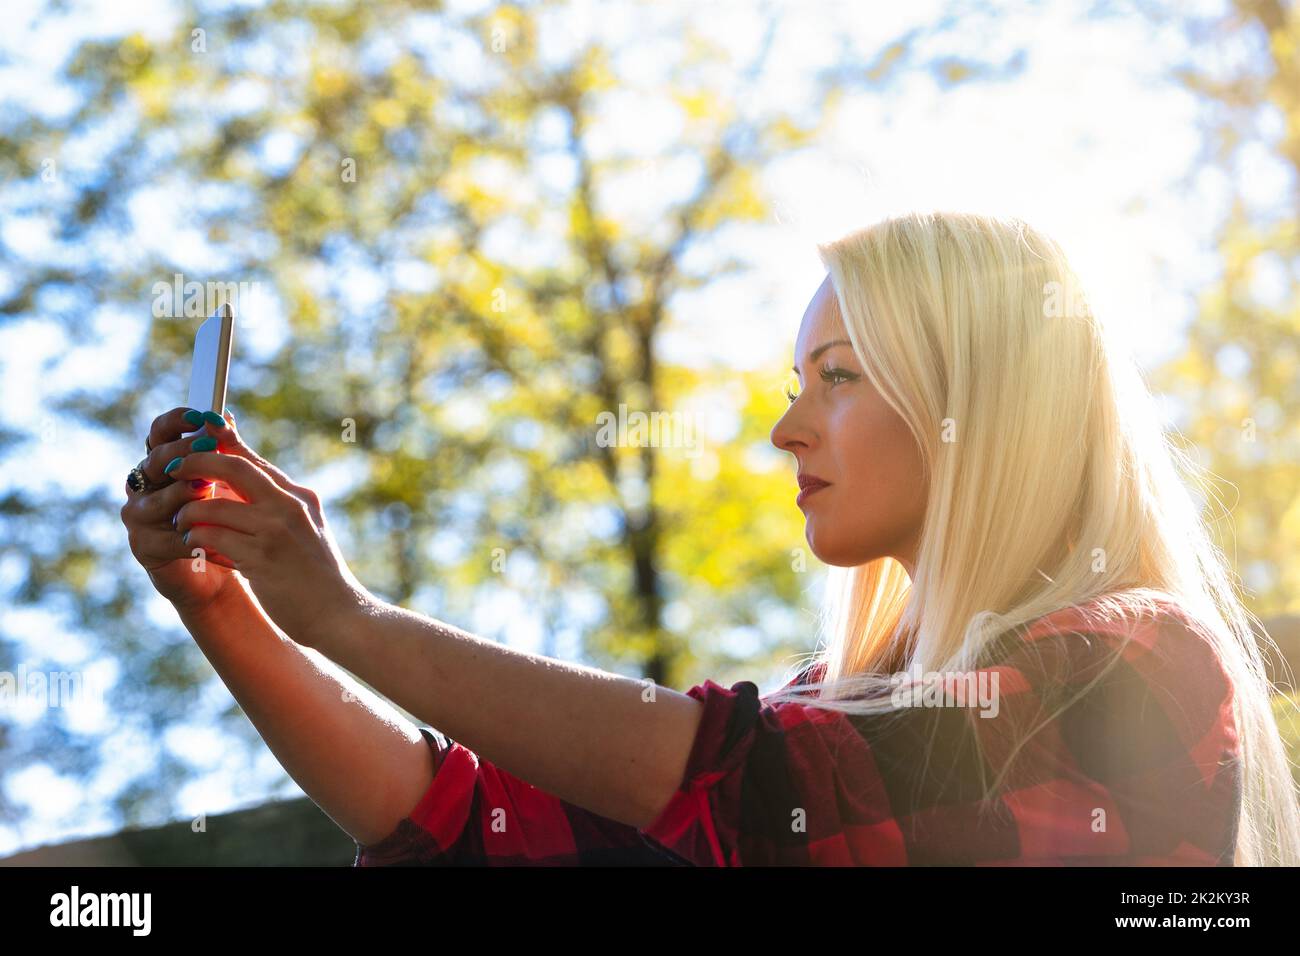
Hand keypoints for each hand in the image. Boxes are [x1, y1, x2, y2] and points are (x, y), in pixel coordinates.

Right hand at [121, 407, 240, 614]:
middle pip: (155, 461)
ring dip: (181, 493)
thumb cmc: (227, 516)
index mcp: (163, 462)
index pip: (159, 434)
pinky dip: (190, 534)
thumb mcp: (231, 481)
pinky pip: (166, 536)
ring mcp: (139, 516)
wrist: (226, 565)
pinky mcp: (145, 546)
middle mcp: (144, 485)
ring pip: (156, 499)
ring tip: (205, 489)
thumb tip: (224, 418)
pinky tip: (211, 531)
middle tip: (209, 447)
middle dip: (183, 453)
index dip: (176, 422)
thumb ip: (225, 451)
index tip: (200, 415)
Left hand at [164, 415, 373, 647]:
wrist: (339, 613)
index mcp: (300, 496)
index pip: (252, 459)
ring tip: (182, 522)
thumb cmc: (316, 575)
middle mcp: (290, 506)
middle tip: (174, 470)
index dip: (219, 445)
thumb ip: (276, 506)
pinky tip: (191, 544)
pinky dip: (195, 538)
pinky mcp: (261, 558)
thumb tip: (234, 485)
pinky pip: (212, 536)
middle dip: (196, 463)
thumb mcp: (303, 530)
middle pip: (233, 466)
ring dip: (188, 512)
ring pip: (215, 504)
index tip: (194, 445)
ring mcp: (276, 530)